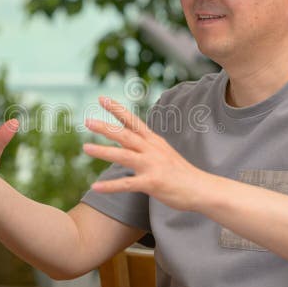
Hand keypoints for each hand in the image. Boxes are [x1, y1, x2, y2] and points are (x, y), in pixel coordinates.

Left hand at [83, 96, 203, 211]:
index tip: (101, 98)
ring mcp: (152, 166)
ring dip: (103, 151)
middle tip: (87, 120)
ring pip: (124, 155)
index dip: (117, 109)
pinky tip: (95, 187)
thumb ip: (144, 146)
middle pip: (125, 135)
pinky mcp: (152, 183)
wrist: (202, 188)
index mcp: (154, 141)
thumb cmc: (180, 172)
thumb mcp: (162, 153)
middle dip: (106, 127)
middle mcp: (152, 150)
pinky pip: (127, 184)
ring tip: (85, 148)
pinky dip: (110, 186)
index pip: (133, 121)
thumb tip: (125, 141)